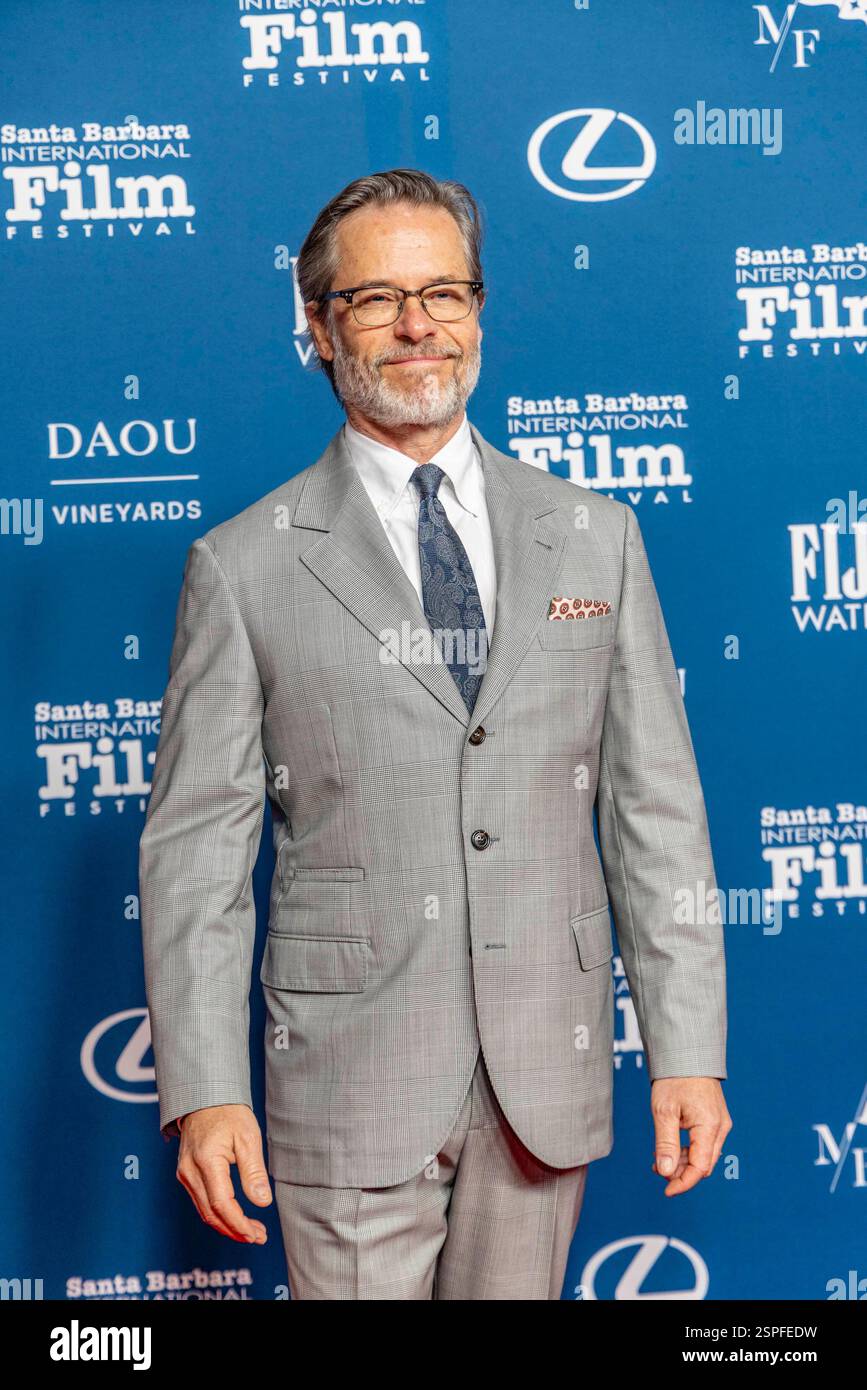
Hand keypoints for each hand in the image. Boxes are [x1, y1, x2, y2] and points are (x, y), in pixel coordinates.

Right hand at [176, 1104, 271, 1241]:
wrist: (205, 1097)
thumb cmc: (228, 1114)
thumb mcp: (248, 1137)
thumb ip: (254, 1172)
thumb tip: (263, 1202)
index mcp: (206, 1160)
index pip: (221, 1204)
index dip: (239, 1223)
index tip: (256, 1234)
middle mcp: (190, 1170)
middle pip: (211, 1213)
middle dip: (235, 1230)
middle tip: (258, 1237)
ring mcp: (185, 1173)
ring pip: (205, 1211)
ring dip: (227, 1225)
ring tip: (252, 1231)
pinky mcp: (186, 1174)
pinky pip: (201, 1201)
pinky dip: (219, 1214)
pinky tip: (236, 1217)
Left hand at [650, 1077, 731, 1195]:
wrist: (687, 1054)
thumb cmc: (674, 1079)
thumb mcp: (664, 1111)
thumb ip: (666, 1144)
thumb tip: (666, 1173)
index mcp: (710, 1126)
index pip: (700, 1168)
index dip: (683, 1183)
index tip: (666, 1191)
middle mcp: (720, 1128)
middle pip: (703, 1165)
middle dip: (681, 1173)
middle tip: (656, 1169)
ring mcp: (720, 1124)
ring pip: (704, 1156)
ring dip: (683, 1163)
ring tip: (658, 1160)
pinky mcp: (715, 1119)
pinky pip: (704, 1144)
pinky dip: (688, 1151)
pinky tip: (670, 1150)